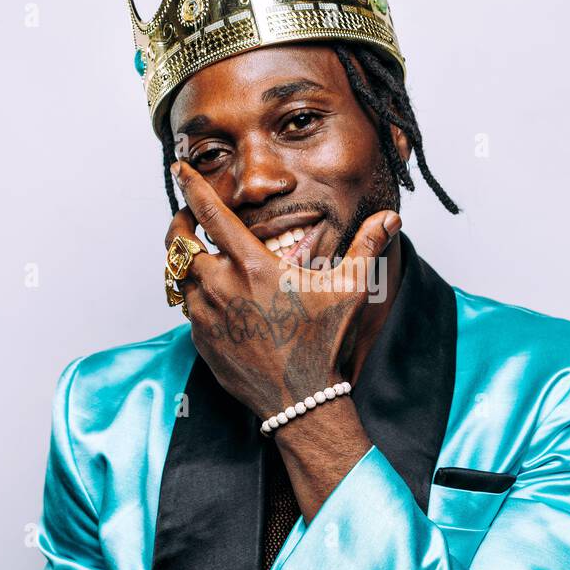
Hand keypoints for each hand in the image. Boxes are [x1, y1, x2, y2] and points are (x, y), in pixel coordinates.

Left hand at [164, 161, 401, 419]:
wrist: (301, 400)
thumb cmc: (325, 343)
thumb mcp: (350, 291)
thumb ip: (367, 247)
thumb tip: (391, 217)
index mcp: (252, 266)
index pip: (210, 214)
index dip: (191, 186)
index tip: (179, 168)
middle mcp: (221, 287)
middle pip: (179, 243)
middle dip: (179, 224)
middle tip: (188, 217)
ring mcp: (207, 316)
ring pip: (179, 277)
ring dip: (185, 262)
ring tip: (201, 256)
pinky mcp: (202, 341)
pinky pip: (188, 310)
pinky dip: (194, 296)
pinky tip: (213, 297)